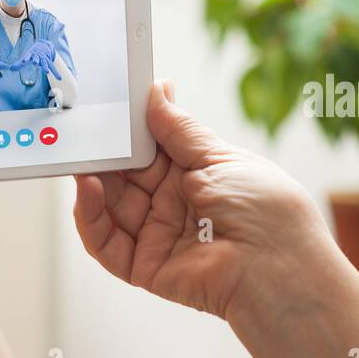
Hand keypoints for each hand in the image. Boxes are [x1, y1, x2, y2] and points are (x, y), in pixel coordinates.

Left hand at [11, 39, 61, 80]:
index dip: (26, 58)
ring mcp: (44, 59)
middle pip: (37, 58)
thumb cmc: (33, 54)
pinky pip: (53, 68)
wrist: (43, 46)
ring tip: (47, 72)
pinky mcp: (49, 61)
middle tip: (35, 63)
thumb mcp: (26, 58)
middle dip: (36, 60)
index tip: (24, 60)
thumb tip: (10, 69)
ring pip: (45, 63)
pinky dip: (56, 73)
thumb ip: (19, 64)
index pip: (28, 56)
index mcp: (31, 54)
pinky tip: (59, 78)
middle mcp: (38, 56)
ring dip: (45, 67)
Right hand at [73, 82, 358, 357]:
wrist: (279, 266)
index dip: (128, 130)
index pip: (151, 147)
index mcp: (198, 174)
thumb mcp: (220, 157)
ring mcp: (160, 236)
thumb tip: (157, 90)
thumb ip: (179, 129)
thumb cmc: (266, 208)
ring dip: (93, 183)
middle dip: (103, 154)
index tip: (106, 106)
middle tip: (80, 130)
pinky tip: (90, 191)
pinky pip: (108, 245)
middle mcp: (176, 204)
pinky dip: (92, 218)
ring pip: (111, 207)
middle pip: (126, 176)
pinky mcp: (147, 267)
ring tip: (79, 158)